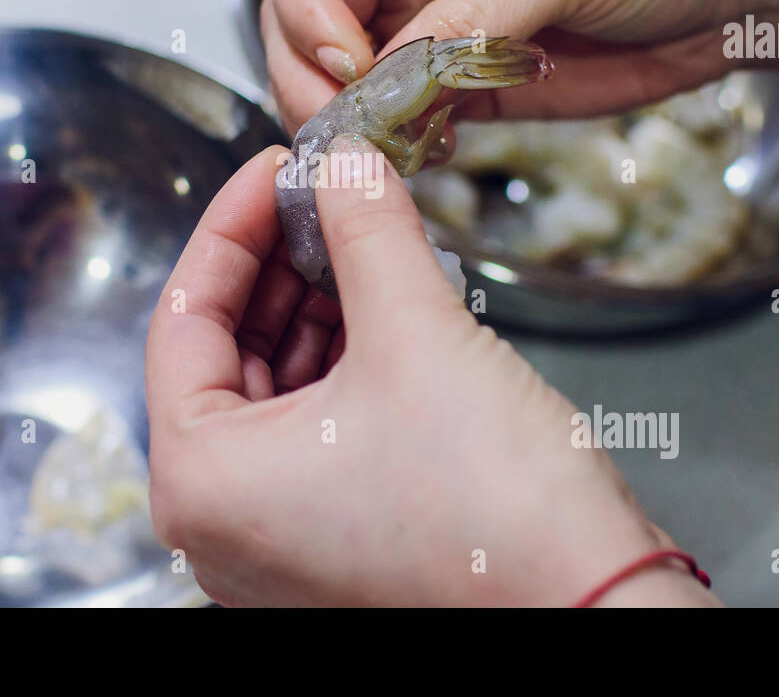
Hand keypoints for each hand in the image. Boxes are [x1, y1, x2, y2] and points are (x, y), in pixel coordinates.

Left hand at [145, 138, 718, 605]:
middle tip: (321, 195)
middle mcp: (224, 524)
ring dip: (312, 306)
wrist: (597, 616)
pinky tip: (381, 304)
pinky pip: (312, 429)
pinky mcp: (334, 540)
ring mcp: (279, 539)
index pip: (181, 319)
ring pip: (272, 389)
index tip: (272, 169)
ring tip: (357, 238)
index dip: (230, 227)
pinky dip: (341, 361)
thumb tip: (347, 164)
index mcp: (203, 483)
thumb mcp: (418, 336)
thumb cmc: (497, 518)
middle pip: (224, 354)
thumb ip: (368, 232)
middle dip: (276, 264)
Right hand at [259, 0, 778, 130]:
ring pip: (335, 71)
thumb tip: (380, 84)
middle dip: (311, 69)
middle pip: (300, 10)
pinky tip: (428, 147)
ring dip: (347, 115)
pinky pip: (392, 112)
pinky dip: (392, 140)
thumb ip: (464, 17)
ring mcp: (423, 12)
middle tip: (347, 123)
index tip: (347, 58)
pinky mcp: (452, 73)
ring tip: (389, 143)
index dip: (303, 0)